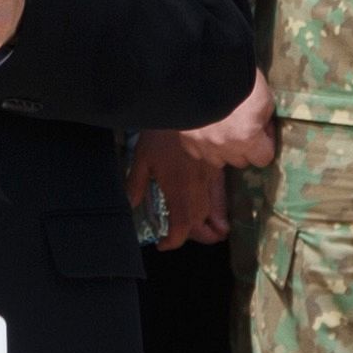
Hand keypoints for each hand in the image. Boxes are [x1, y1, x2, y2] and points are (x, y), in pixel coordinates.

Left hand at [127, 131, 230, 247]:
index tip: (162, 244)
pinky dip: (220, 211)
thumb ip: (136, 184)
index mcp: (178, 190)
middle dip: (191, 235)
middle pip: (200, 224)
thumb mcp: (141, 159)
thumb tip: (131, 204)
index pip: (182, 227)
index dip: (174, 241)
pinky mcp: (217, 169)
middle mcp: (197, 190)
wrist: (186, 109)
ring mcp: (210, 180)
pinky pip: (221, 196)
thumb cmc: (159, 134)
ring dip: (209, 228)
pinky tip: (221, 219)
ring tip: (204, 234)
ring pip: (213, 213)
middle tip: (177, 236)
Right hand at [180, 69, 275, 169]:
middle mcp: (224, 147)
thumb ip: (264, 118)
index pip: (263, 159)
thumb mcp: (264, 97)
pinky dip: (203, 144)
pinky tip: (206, 129)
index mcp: (247, 138)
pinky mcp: (185, 138)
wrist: (199, 68)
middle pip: (240, 161)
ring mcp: (202, 145)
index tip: (262, 128)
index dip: (266, 143)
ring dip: (223, 149)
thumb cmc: (238, 79)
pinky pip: (197, 152)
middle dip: (244, 146)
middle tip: (243, 125)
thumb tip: (261, 126)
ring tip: (223, 129)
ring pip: (217, 161)